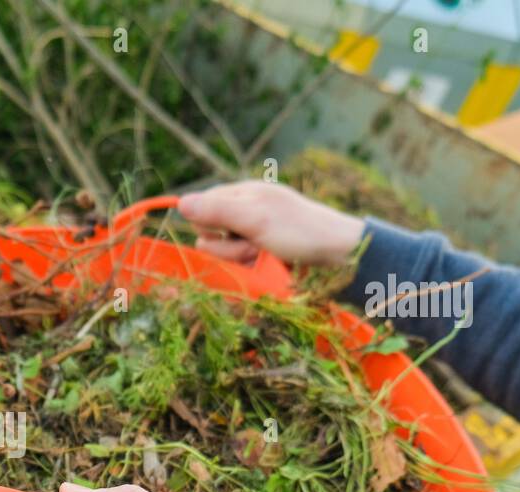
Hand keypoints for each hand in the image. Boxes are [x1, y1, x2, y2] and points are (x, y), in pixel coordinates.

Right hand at [178, 181, 364, 267]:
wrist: (340, 258)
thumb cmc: (301, 231)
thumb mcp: (256, 218)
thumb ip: (217, 211)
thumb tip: (179, 203)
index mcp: (244, 194)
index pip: (201, 206)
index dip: (207, 222)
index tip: (228, 229)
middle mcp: (245, 214)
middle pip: (208, 234)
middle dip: (227, 246)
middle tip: (254, 245)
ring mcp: (252, 237)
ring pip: (220, 254)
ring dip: (239, 260)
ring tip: (264, 257)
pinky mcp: (258, 259)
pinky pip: (236, 267)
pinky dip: (248, 270)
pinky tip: (267, 267)